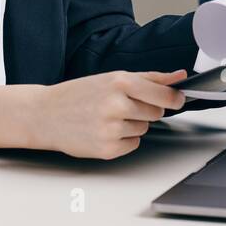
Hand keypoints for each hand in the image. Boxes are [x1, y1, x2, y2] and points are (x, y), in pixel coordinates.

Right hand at [29, 69, 186, 158]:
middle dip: (145, 108)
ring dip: (132, 124)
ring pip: (144, 128)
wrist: (46, 115)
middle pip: (156, 112)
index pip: (163, 95)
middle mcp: (116, 105)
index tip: (178, 98)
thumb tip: (179, 76)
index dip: (174, 98)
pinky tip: (105, 130)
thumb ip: (150, 78)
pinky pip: (133, 144)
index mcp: (119, 83)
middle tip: (123, 105)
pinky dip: (124, 139)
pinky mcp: (107, 149)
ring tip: (108, 117)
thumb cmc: (79, 94)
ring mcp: (111, 129)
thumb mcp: (113, 78)